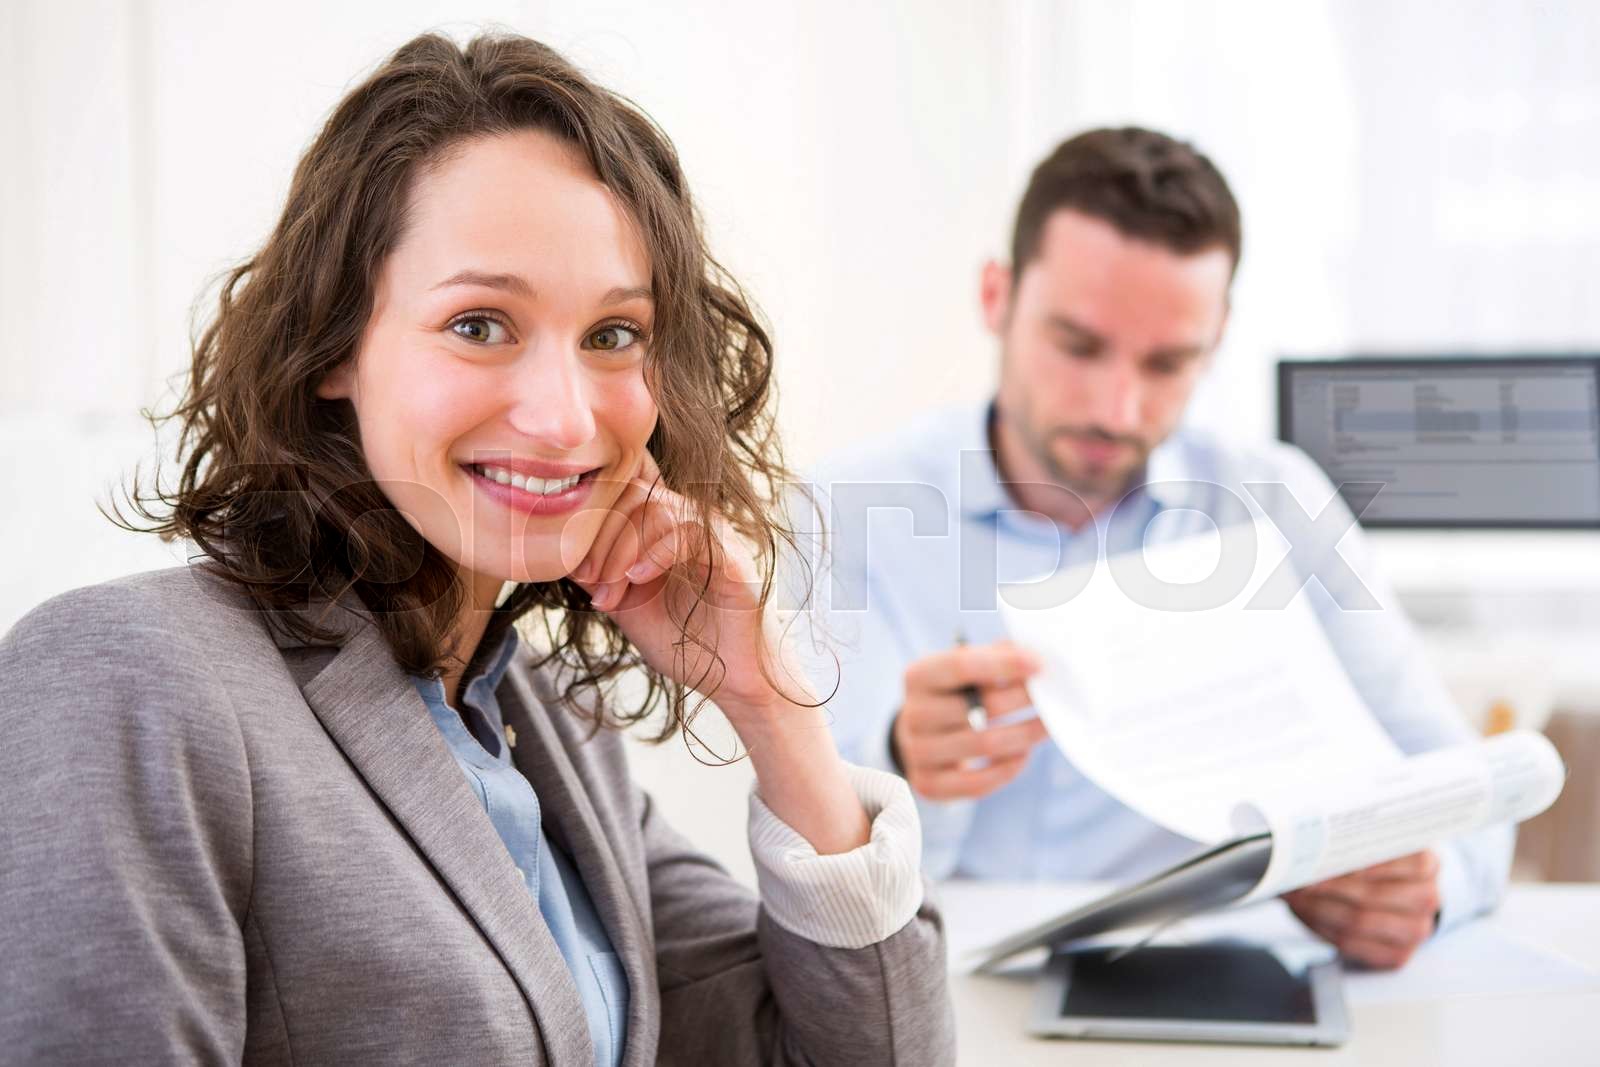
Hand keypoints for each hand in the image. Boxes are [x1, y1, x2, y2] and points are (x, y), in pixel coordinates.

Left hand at [570, 452, 867, 853]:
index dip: (592, 522)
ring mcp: (714, 535)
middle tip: (591, 583)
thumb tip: (557, 553)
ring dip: (622, 552)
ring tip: (613, 595)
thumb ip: (598, 575)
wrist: (732, 680)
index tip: (577, 571)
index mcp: (667, 527)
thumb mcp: (627, 605)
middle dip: (602, 538)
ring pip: (657, 509)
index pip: (622, 492)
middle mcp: (692, 521)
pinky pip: (688, 534)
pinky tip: (639, 581)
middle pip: (634, 494)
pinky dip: (655, 554)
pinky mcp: (731, 557)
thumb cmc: (685, 642)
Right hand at [892, 641, 1048, 800]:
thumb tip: (1036, 657)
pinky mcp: (928, 784)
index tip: (1039, 664)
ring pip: (985, 745)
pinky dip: (1009, 767)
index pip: (961, 665)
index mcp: (919, 676)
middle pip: (980, 707)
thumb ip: (997, 657)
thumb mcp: (967, 667)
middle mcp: (912, 714)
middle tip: (1053, 696)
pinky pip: (979, 782)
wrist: (925, 735)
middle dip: (1024, 700)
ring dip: (1026, 734)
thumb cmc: (957, 694)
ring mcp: (917, 752)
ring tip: (1047, 724)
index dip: (1003, 664)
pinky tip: (1023, 752)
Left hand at [1283, 851, 1441, 969]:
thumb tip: (1314, 840)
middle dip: (1331, 884)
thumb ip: (1349, 840)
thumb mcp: (1363, 843)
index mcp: (1427, 863)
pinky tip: (1308, 912)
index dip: (1365, 860)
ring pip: (1362, 920)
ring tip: (1296, 893)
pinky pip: (1355, 944)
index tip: (1331, 855)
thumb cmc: (1364, 862)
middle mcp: (1428, 897)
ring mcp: (1417, 929)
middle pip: (1376, 893)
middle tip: (1300, 875)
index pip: (1405, 861)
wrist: (1372, 895)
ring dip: (1321, 906)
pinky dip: (1323, 928)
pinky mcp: (1398, 954)